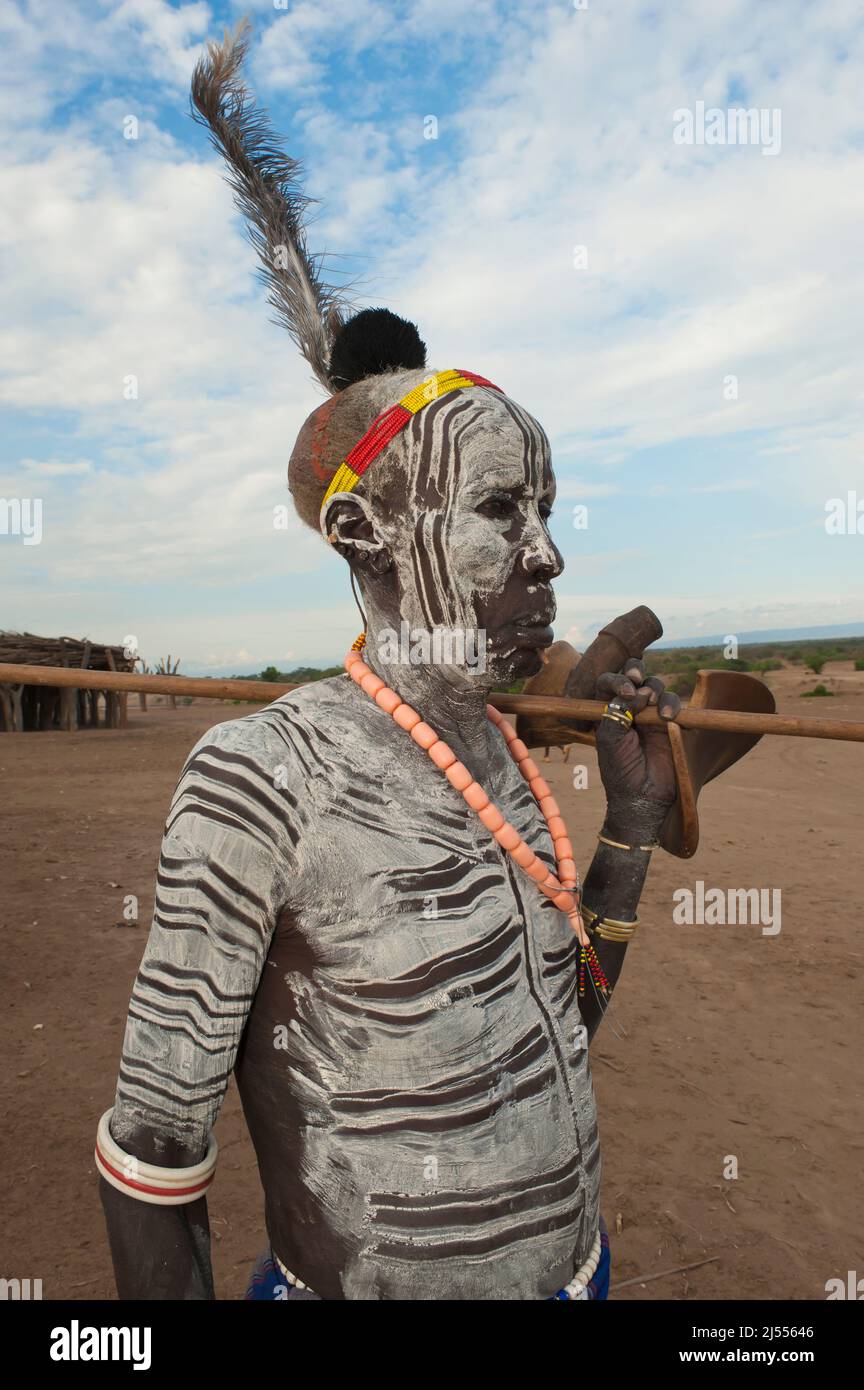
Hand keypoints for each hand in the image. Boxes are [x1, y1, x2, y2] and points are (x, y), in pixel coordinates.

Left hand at [594, 658, 680, 842]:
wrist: (642, 796)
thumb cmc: (620, 769)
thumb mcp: (610, 737)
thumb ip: (618, 709)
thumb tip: (638, 690)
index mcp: (608, 712)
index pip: (609, 683)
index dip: (616, 679)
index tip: (625, 691)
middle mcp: (630, 710)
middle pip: (634, 677)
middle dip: (635, 672)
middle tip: (637, 681)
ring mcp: (651, 716)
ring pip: (655, 687)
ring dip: (655, 689)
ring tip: (654, 704)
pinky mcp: (671, 725)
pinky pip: (674, 704)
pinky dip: (671, 705)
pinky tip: (667, 717)